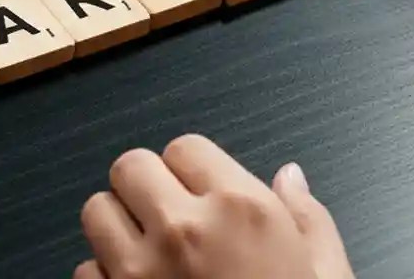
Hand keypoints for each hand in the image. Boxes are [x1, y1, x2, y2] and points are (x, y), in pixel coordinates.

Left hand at [75, 135, 353, 278]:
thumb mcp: (328, 278)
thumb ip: (309, 219)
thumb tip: (289, 176)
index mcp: (241, 211)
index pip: (185, 147)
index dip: (192, 170)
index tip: (201, 193)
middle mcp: (183, 230)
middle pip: (130, 167)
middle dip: (146, 188)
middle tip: (168, 217)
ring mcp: (139, 271)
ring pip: (96, 211)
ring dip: (118, 228)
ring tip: (150, 254)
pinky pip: (85, 271)